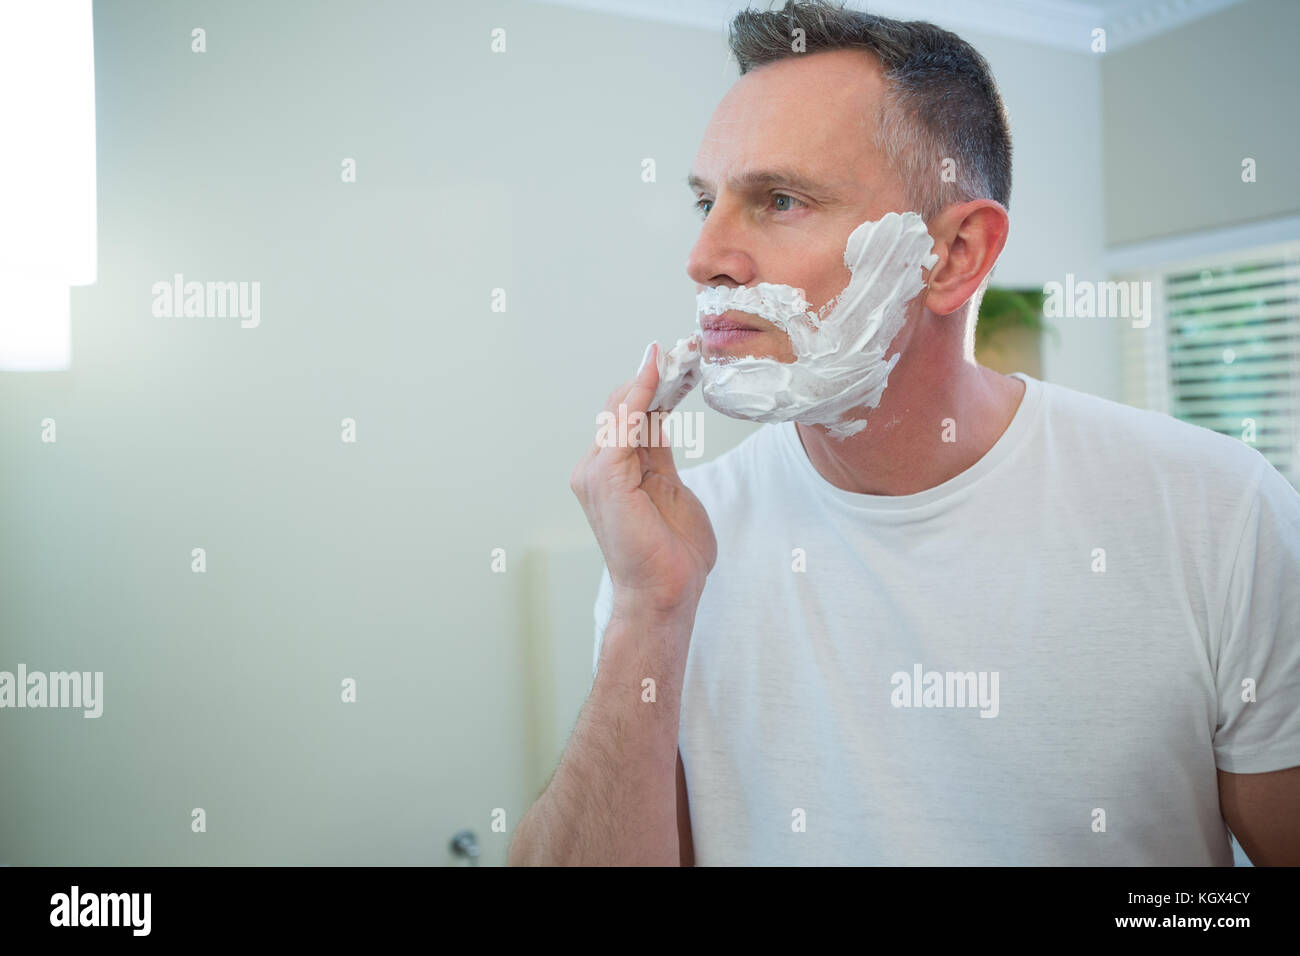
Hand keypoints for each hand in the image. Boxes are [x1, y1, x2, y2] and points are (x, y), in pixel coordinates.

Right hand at [571, 343, 717, 624]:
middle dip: (655, 375)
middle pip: (622, 406)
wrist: (665, 593)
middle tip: (688, 347)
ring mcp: (595, 471)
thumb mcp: (670, 489)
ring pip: (621, 409)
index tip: (682, 361)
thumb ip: (659, 455)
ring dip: (651, 377)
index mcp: (611, 472)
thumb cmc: (671, 554)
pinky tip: (657, 372)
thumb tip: (661, 420)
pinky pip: (623, 423)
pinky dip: (639, 393)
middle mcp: (595, 467)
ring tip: (682, 352)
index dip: (654, 386)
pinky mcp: (605, 475)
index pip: (629, 416)